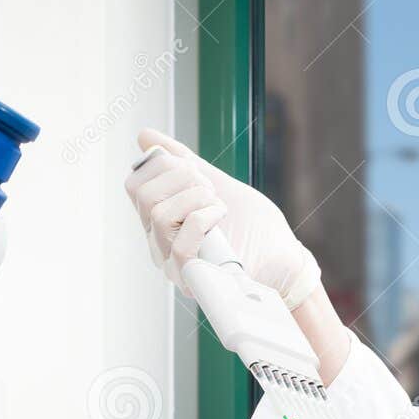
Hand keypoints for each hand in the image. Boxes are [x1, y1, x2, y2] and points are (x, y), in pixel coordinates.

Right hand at [125, 128, 320, 308]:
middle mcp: (159, 244)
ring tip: (218, 207)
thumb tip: (145, 137)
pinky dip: (203, 221)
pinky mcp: (193, 281)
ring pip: (160, 217)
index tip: (197, 174)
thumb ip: (180, 161)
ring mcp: (173, 265)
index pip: (135, 185)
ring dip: (198, 199)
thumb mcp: (215, 182)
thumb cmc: (252, 226)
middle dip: (184, 179)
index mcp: (159, 220)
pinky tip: (219, 219)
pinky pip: (180, 247)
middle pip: (144, 197)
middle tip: (211, 190)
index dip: (165, 166)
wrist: (283, 255)